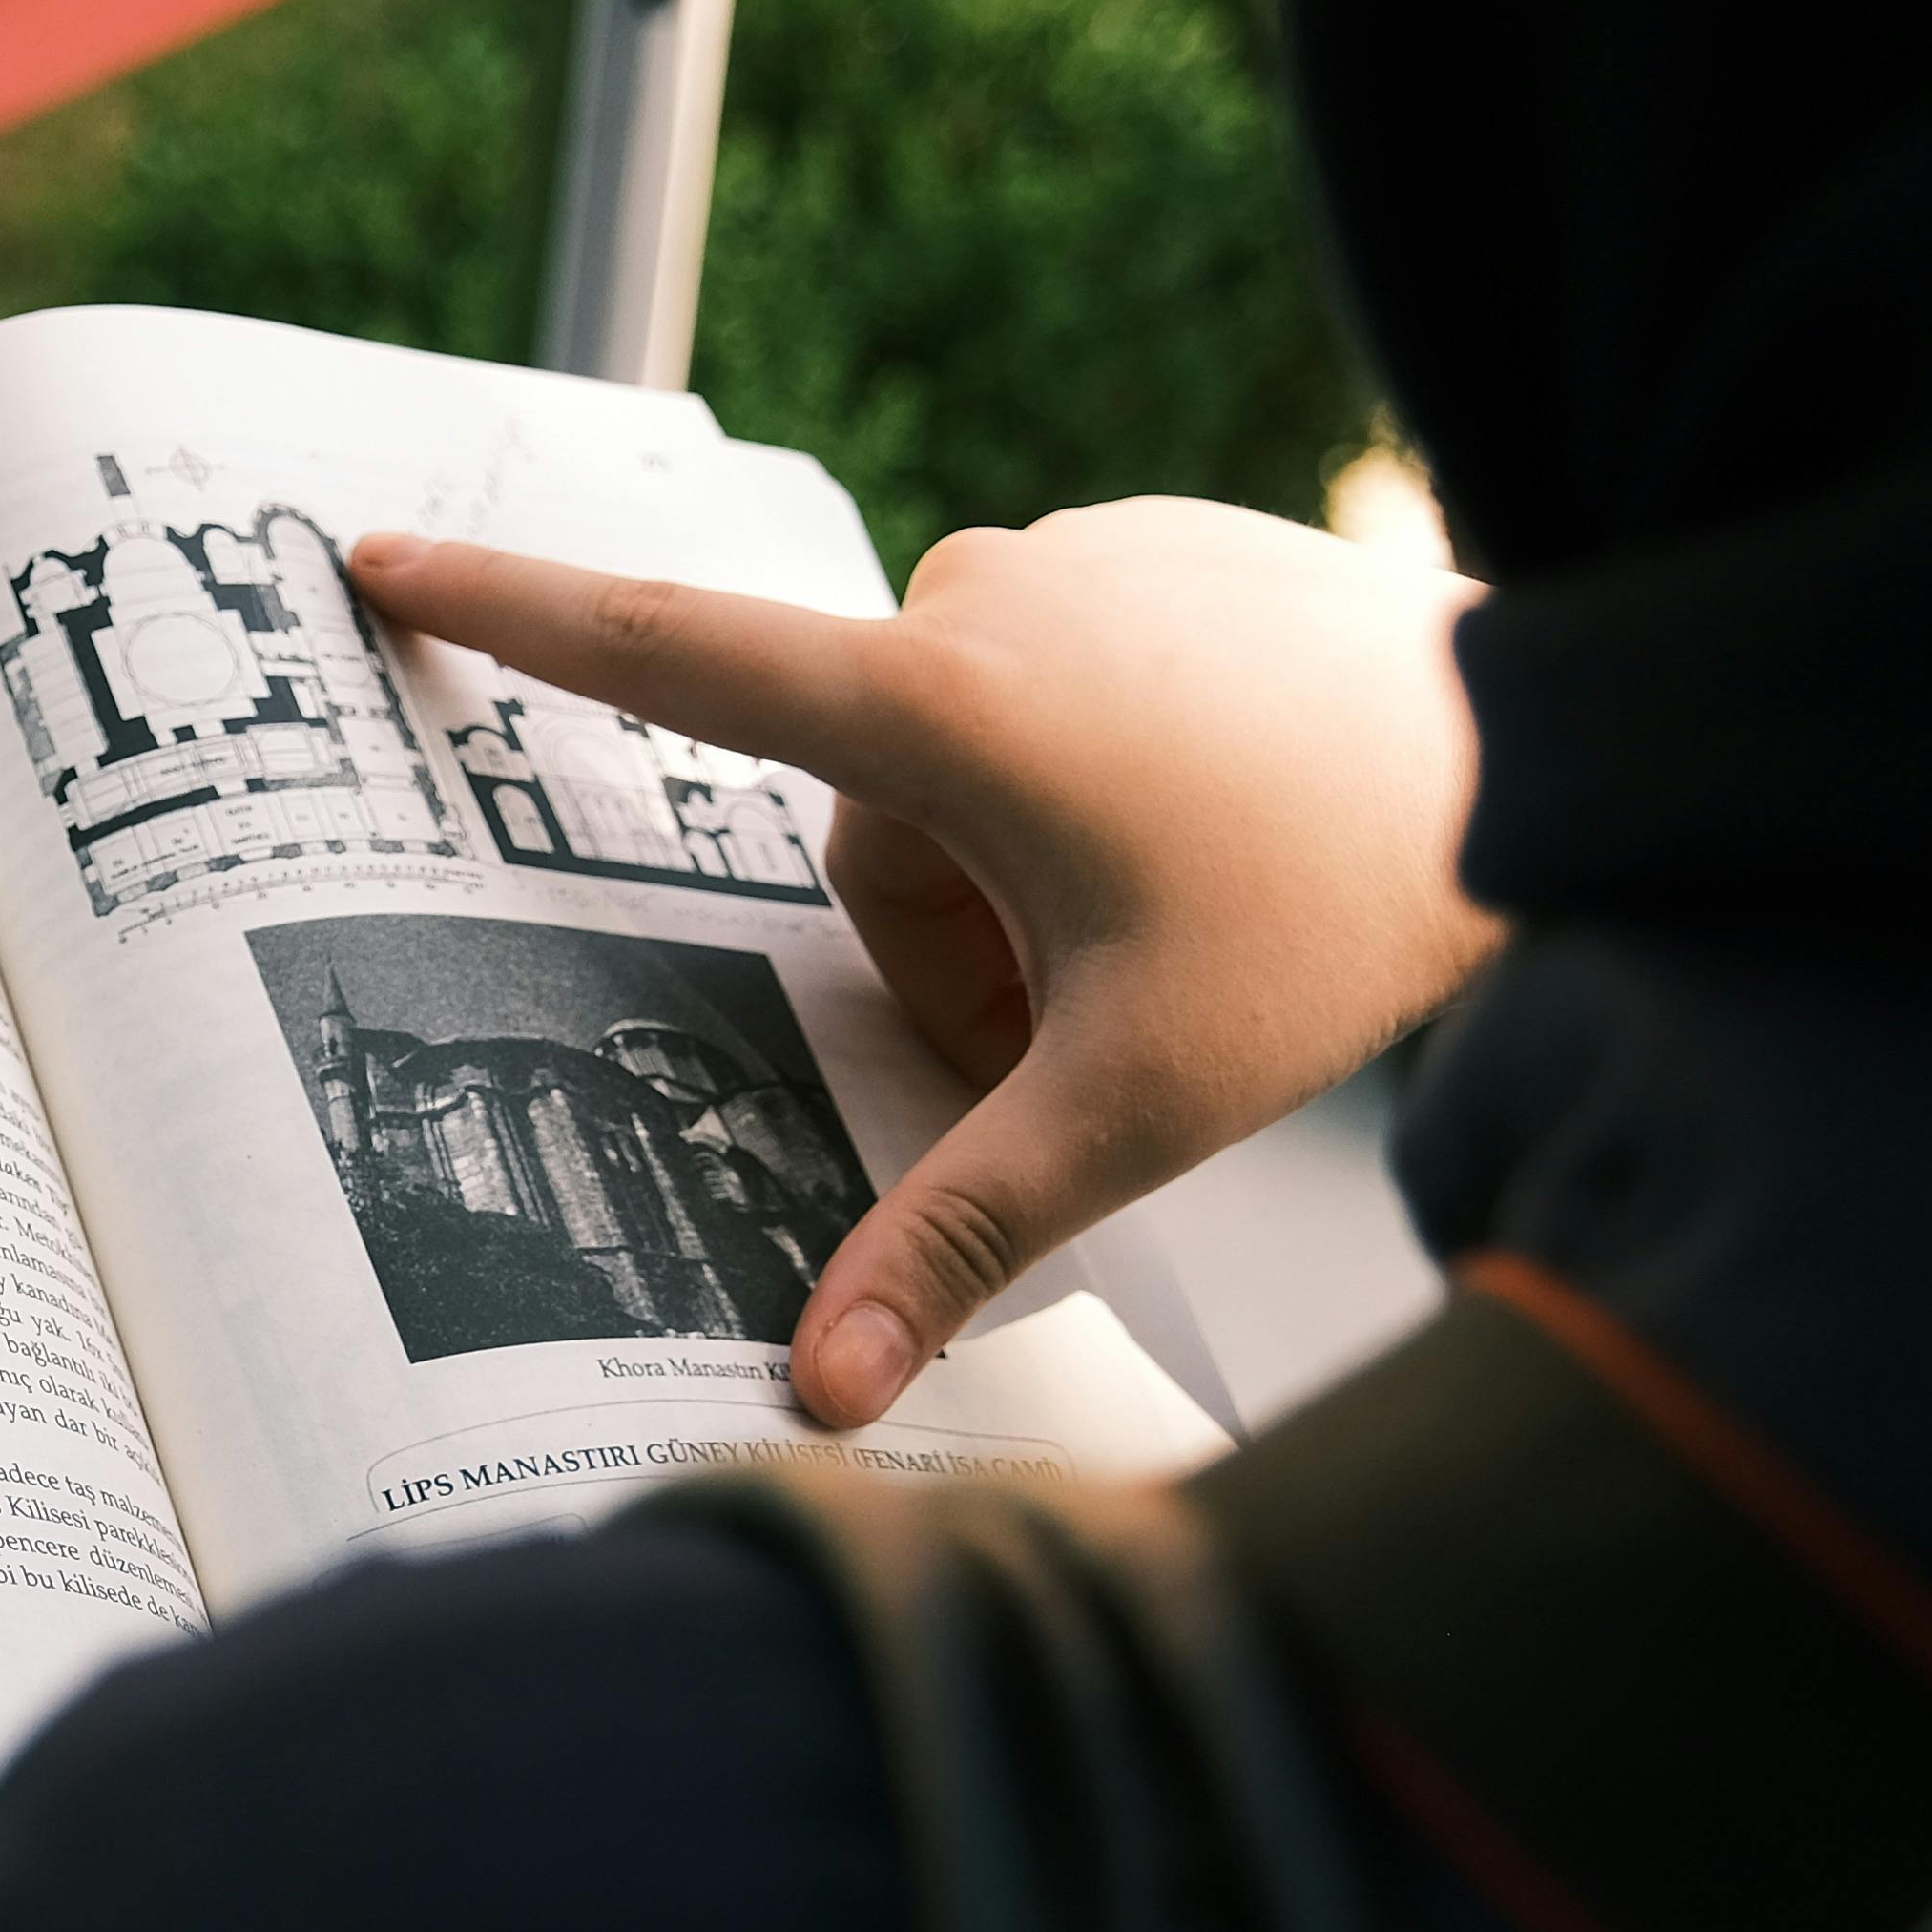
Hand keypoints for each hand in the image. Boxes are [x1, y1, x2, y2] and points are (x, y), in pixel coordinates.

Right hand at [343, 500, 1498, 1427]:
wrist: (1561, 746)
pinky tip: (1229, 819)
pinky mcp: (1153, 540)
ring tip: (1185, 919)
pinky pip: (1057, 684)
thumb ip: (957, 1234)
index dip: (508, 617)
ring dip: (1029, 870)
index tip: (370, 563)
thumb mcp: (1136, 1100)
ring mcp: (1074, 555)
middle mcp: (980, 597)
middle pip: (870, 821)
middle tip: (1094, 1013)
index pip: (668, 657)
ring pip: (963, 762)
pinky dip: (1103, 779)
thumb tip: (817, 1390)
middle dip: (952, 940)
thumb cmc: (1347, 916)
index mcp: (939, 706)